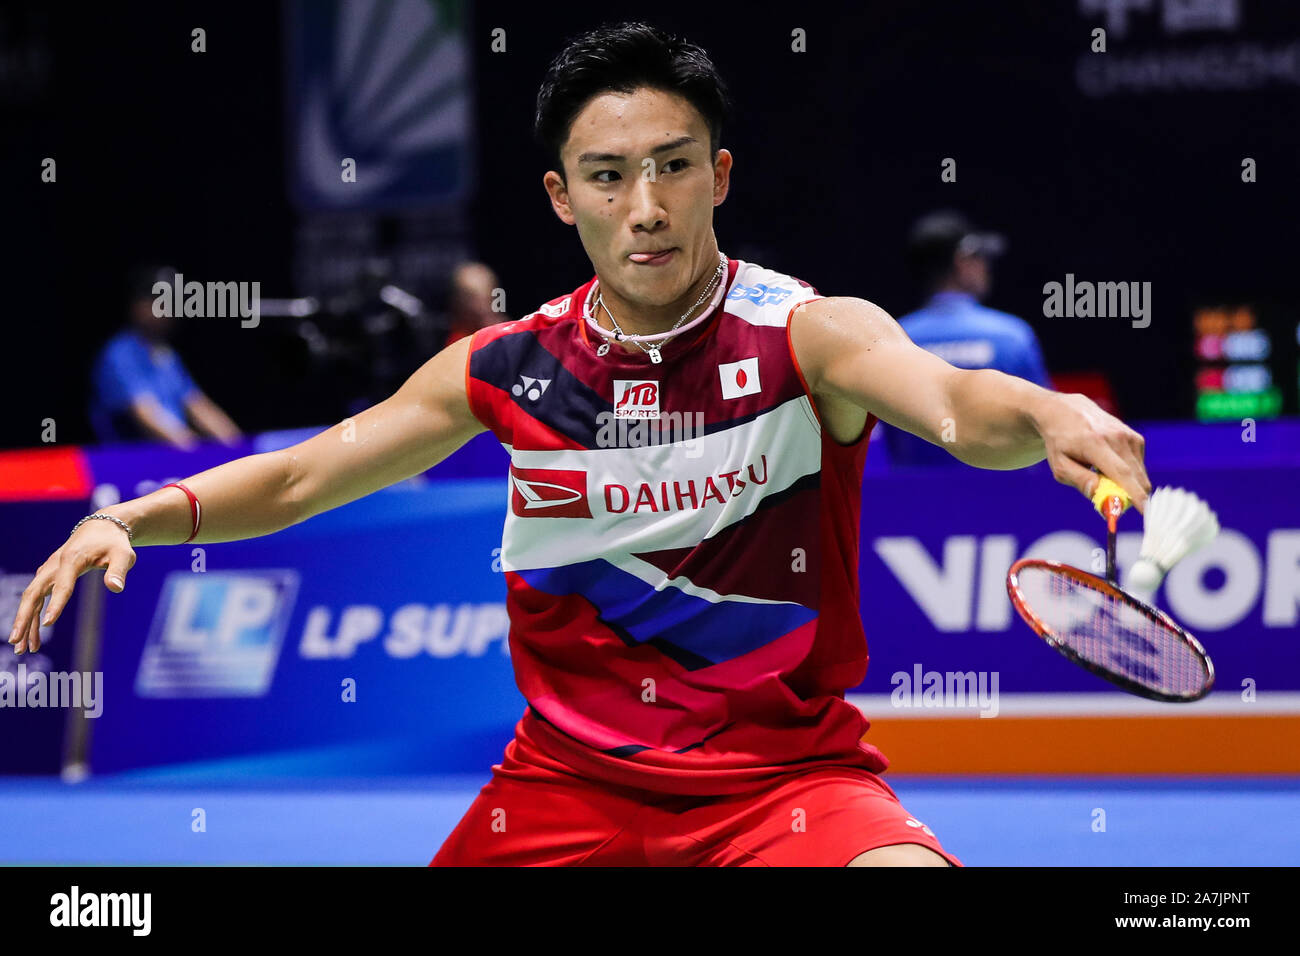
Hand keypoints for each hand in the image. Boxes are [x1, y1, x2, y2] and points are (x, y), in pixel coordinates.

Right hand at [7, 517, 136, 654]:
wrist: (100, 528)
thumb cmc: (114, 543)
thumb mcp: (123, 554)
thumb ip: (118, 570)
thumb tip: (116, 588)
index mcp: (72, 560)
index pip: (62, 585)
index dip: (56, 604)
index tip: (49, 624)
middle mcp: (54, 566)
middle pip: (34, 593)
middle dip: (24, 618)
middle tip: (16, 642)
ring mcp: (48, 572)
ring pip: (31, 599)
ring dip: (25, 623)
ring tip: (21, 649)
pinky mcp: (48, 577)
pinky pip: (37, 600)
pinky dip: (33, 618)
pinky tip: (34, 639)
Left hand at [1034, 392, 1151, 513]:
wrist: (1065, 412)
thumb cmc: (1060, 442)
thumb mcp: (1059, 465)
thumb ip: (1079, 480)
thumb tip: (1099, 494)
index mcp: (1095, 443)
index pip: (1121, 472)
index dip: (1135, 494)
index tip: (1145, 511)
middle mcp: (1116, 437)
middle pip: (1135, 476)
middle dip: (1131, 496)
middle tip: (1114, 505)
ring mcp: (1128, 435)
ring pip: (1139, 473)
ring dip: (1127, 484)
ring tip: (1101, 476)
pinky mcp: (1135, 437)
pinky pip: (1138, 465)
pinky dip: (1128, 473)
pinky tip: (1109, 466)